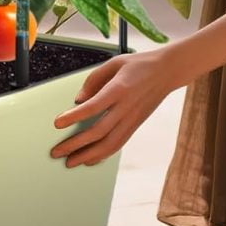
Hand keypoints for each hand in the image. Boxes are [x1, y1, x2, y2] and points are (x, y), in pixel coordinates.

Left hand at [50, 45, 184, 167]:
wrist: (168, 71)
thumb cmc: (140, 65)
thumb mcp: (115, 63)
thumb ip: (93, 79)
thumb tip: (78, 100)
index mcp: (120, 89)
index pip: (93, 106)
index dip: (74, 117)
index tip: (57, 124)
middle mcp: (126, 107)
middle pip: (98, 131)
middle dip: (75, 144)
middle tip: (57, 152)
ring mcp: (132, 119)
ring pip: (109, 144)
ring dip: (87, 156)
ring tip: (70, 162)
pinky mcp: (136, 125)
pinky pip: (118, 144)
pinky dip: (103, 155)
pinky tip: (90, 160)